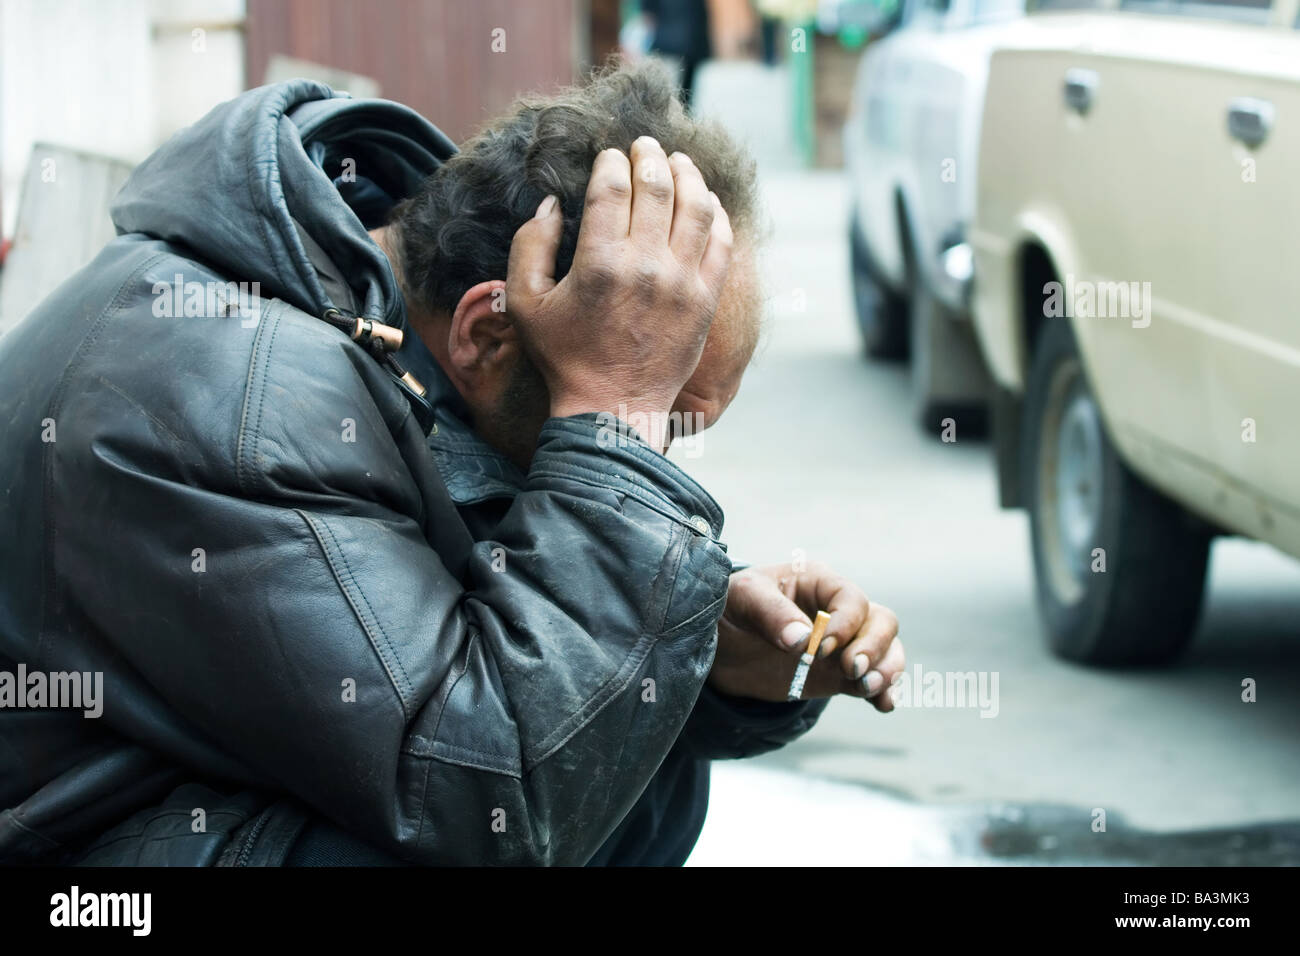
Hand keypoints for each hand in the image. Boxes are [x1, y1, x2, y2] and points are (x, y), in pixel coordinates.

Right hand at [505, 137, 733, 450]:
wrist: (614, 408)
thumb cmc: (565, 357)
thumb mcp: (525, 304)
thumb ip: (529, 247)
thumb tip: (552, 205)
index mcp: (600, 263)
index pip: (613, 187)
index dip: (612, 162)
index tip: (610, 157)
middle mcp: (647, 266)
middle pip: (658, 186)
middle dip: (650, 156)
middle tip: (644, 146)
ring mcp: (683, 282)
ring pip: (697, 206)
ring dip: (688, 175)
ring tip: (678, 162)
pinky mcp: (706, 299)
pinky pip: (722, 242)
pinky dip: (716, 213)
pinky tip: (705, 200)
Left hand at [708, 562, 902, 711]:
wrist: (722, 642)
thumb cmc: (734, 606)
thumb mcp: (743, 598)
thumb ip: (771, 614)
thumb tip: (801, 639)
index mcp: (819, 582)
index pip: (851, 599)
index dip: (845, 623)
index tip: (820, 648)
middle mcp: (840, 610)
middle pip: (881, 622)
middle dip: (873, 647)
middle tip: (851, 669)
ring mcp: (844, 644)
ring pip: (886, 650)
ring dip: (885, 670)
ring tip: (868, 688)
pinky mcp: (839, 674)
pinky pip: (872, 679)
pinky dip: (883, 692)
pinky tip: (884, 704)